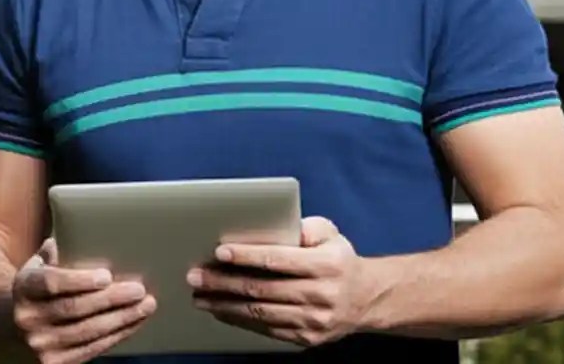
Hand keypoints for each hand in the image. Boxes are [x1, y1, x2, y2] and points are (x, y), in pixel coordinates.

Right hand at [12, 237, 157, 363]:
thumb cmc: (39, 286)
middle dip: (111, 299)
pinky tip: (134, 322)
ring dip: (121, 319)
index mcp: (24, 287)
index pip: (51, 282)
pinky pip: (91, 350)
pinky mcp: (54, 363)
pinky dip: (116, 336)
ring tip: (146, 305)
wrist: (12, 325)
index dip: (79, 280)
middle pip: (74, 309)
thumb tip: (84, 228)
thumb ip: (58, 249)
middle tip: (139, 289)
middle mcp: (27, 318)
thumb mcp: (39, 264)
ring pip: (87, 332)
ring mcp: (39, 344)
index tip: (107, 275)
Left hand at [186, 216, 373, 347]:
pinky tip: (221, 310)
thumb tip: (277, 225)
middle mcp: (321, 295)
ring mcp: (314, 321)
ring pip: (260, 313)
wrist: (367, 299)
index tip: (219, 252)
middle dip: (224, 283)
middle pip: (263, 289)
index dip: (247, 256)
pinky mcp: (306, 339)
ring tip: (200, 296)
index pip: (278, 260)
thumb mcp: (330, 234)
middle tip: (196, 276)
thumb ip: (305, 227)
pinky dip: (240, 320)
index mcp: (327, 265)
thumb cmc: (339, 260)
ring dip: (225, 305)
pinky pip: (267, 330)